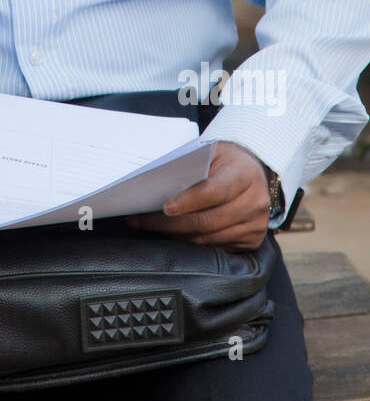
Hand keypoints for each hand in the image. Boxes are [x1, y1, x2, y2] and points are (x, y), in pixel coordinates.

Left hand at [126, 141, 270, 249]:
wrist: (253, 171)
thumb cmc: (226, 161)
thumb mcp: (212, 152)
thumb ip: (191, 166)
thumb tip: (158, 184)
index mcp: (244, 174)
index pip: (215, 191)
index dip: (189, 201)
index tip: (165, 207)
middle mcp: (255, 201)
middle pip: (208, 220)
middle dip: (172, 224)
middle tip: (144, 221)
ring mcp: (255, 224)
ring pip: (209, 238)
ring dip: (178, 235)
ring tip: (153, 228)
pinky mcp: (252, 240)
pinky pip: (216, 247)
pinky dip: (192, 243)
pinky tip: (175, 236)